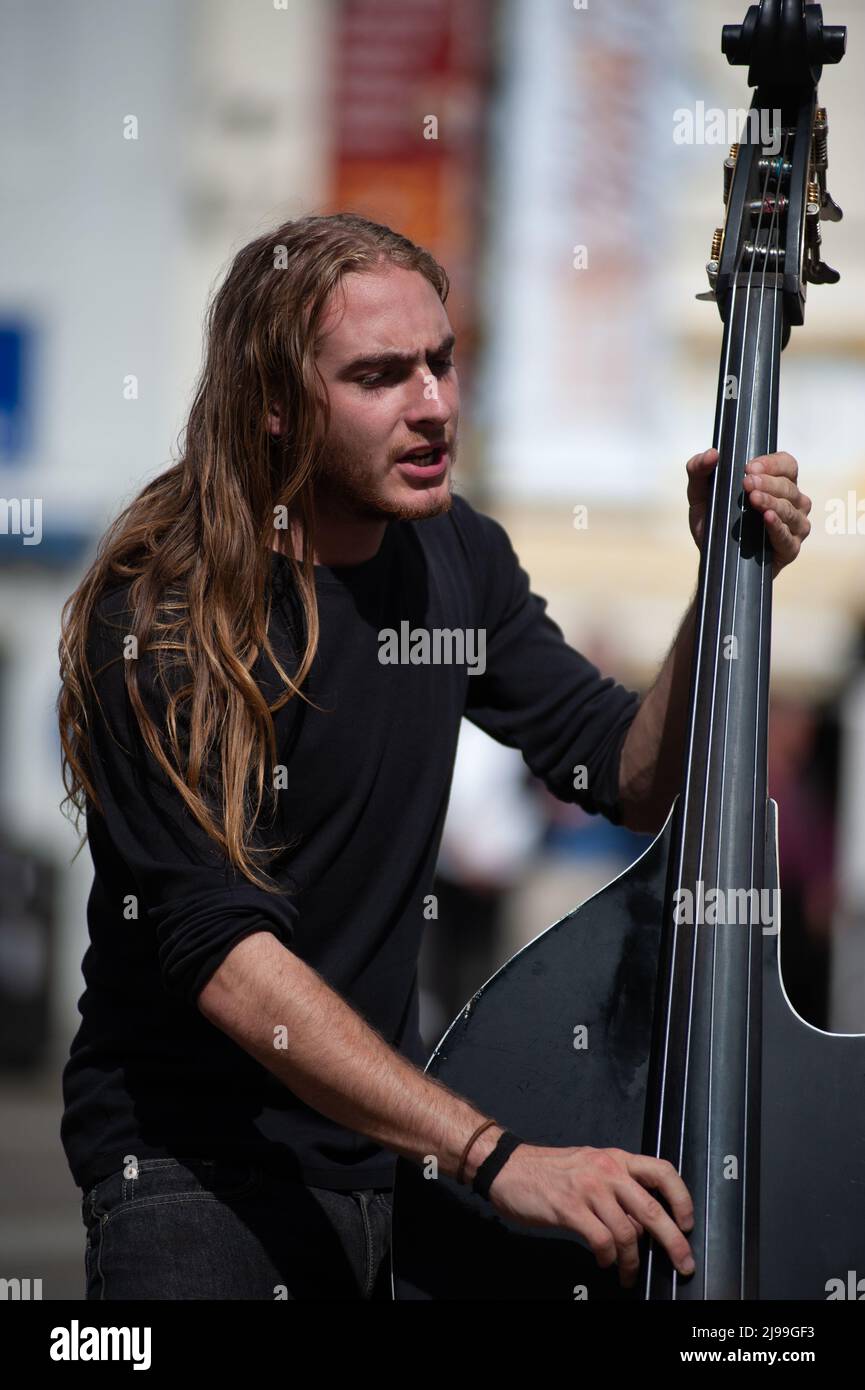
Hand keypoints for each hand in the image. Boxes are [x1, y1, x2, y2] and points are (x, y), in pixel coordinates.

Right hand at [488, 1143, 694, 1289]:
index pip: (662, 1171)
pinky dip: (608, 1258)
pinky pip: (602, 1240)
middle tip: (683, 1263)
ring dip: (633, 1261)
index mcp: (616, 1158)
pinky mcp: (570, 1208)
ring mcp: (589, 1189)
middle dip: (673, 1241)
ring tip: (628, 1273)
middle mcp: (607, 1170)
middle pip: (652, 1208)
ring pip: (627, 1232)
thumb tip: (642, 1224)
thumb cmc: (550, 1171)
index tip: (687, 1223)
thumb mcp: (590, 1167)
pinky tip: (604, 1261)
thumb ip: (617, 1189)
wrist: (508, 1167)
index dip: (681, 1198)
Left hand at [686, 447, 811, 579]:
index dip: (772, 464)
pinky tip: (767, 518)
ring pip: (791, 509)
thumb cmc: (713, 521)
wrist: (711, 558)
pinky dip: (778, 526)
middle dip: (768, 483)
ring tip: (754, 499)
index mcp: (777, 484)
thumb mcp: (700, 494)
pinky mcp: (790, 549)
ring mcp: (794, 526)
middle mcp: (792, 502)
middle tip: (747, 482)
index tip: (749, 468)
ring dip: (772, 502)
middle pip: (789, 486)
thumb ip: (698, 470)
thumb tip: (712, 454)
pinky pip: (788, 536)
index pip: (786, 465)